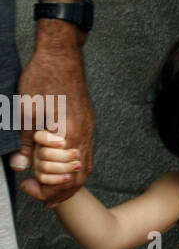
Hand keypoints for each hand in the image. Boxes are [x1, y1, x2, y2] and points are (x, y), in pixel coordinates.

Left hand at [7, 40, 93, 204]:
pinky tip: (62, 168)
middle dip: (57, 191)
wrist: (61, 55)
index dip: (43, 187)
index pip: (59, 176)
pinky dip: (74, 169)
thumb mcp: (26, 111)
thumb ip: (24, 142)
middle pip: (76, 178)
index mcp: (67, 135)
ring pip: (84, 169)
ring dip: (68, 183)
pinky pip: (86, 156)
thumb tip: (20, 165)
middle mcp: (82, 136)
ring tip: (52, 189)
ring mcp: (88, 131)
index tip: (27, 185)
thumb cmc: (43, 77)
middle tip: (38, 193)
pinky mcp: (87, 125)